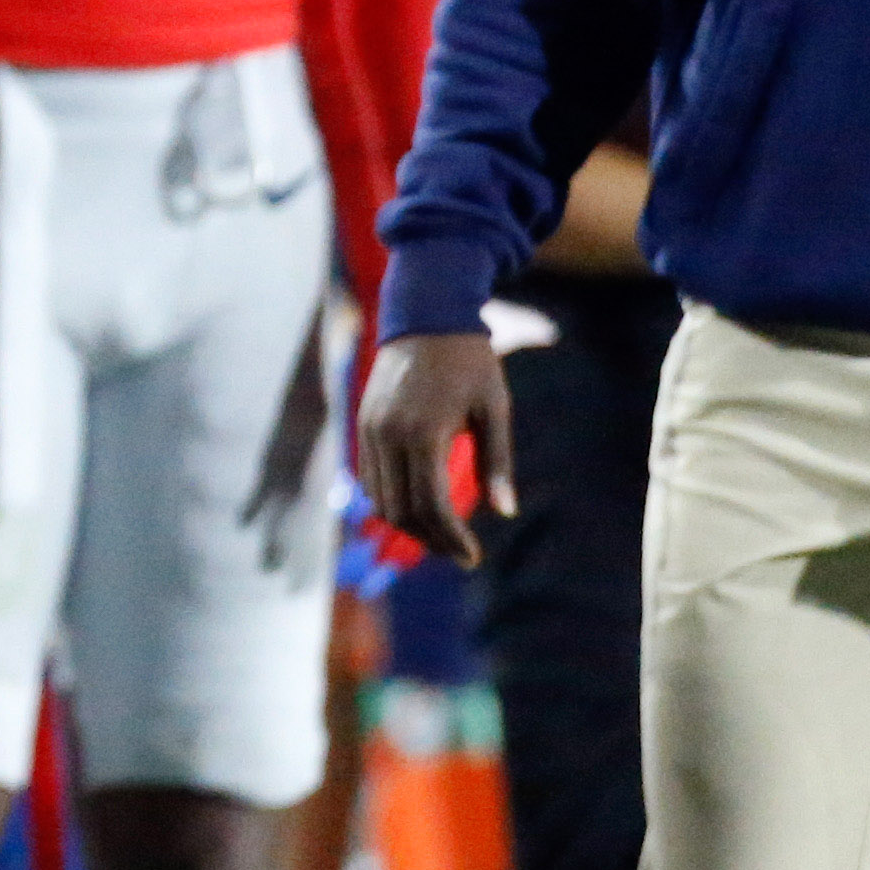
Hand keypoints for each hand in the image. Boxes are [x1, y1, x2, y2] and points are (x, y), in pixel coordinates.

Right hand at [357, 330, 512, 567]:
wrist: (425, 314)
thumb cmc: (469, 360)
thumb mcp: (493, 408)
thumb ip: (497, 462)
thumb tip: (506, 511)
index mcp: (423, 432)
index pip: (430, 505)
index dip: (451, 538)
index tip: (473, 556)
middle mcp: (388, 434)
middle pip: (400, 510)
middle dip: (430, 539)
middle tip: (460, 552)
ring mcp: (369, 429)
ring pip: (379, 498)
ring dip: (409, 524)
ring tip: (442, 534)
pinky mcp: (363, 423)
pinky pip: (370, 477)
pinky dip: (391, 499)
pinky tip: (419, 504)